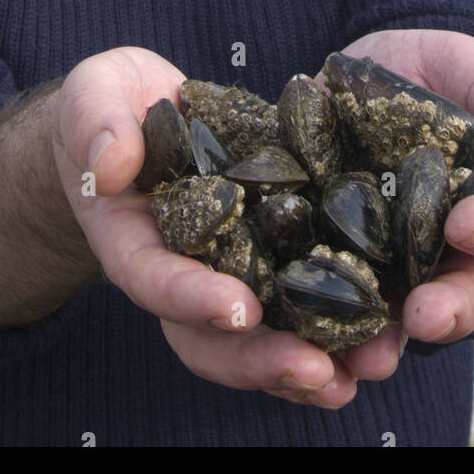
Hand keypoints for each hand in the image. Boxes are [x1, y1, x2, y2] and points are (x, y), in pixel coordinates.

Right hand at [52, 47, 383, 407]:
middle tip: (314, 369)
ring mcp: (228, 269)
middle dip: (260, 357)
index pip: (153, 277)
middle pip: (210, 336)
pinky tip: (378, 339)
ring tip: (353, 376)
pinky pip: (298, 302)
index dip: (190, 299)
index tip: (235, 309)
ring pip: (259, 337)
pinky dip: (334, 329)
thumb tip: (111, 164)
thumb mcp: (95, 96)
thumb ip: (96, 124)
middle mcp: (180, 270)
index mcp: (131, 238)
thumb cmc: (111, 102)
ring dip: (305, 363)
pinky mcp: (271, 253)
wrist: (143, 110)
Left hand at [337, 27, 473, 359]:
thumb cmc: (420, 71)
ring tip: (369, 355)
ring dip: (384, 340)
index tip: (469, 221)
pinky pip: (324, 299)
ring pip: (393, 314)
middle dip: (447, 309)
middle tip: (426, 316)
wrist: (348, 73)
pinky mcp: (326, 257)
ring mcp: (384, 259)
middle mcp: (439, 244)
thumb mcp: (457, 66)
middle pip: (458, 290)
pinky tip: (301, 336)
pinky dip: (316, 322)